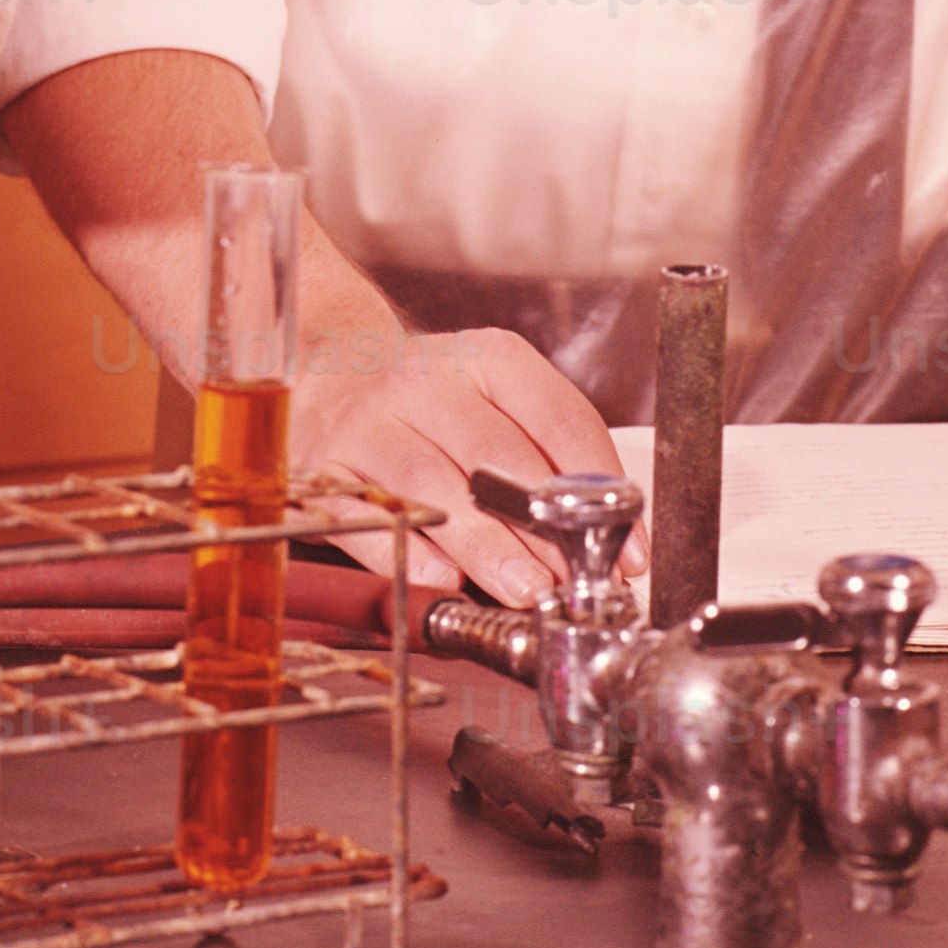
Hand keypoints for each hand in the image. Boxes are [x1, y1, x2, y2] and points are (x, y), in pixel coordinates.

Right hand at [292, 305, 622, 601]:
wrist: (329, 378)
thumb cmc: (436, 410)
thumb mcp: (499, 406)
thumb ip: (553, 465)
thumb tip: (617, 551)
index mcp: (485, 357)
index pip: (556, 415)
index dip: (597, 487)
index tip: (624, 550)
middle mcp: (423, 379)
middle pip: (493, 455)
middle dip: (543, 528)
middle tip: (573, 581)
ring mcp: (367, 420)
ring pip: (430, 486)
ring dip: (485, 546)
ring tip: (525, 590)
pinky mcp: (324, 466)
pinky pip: (365, 515)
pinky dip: (406, 551)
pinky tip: (443, 580)